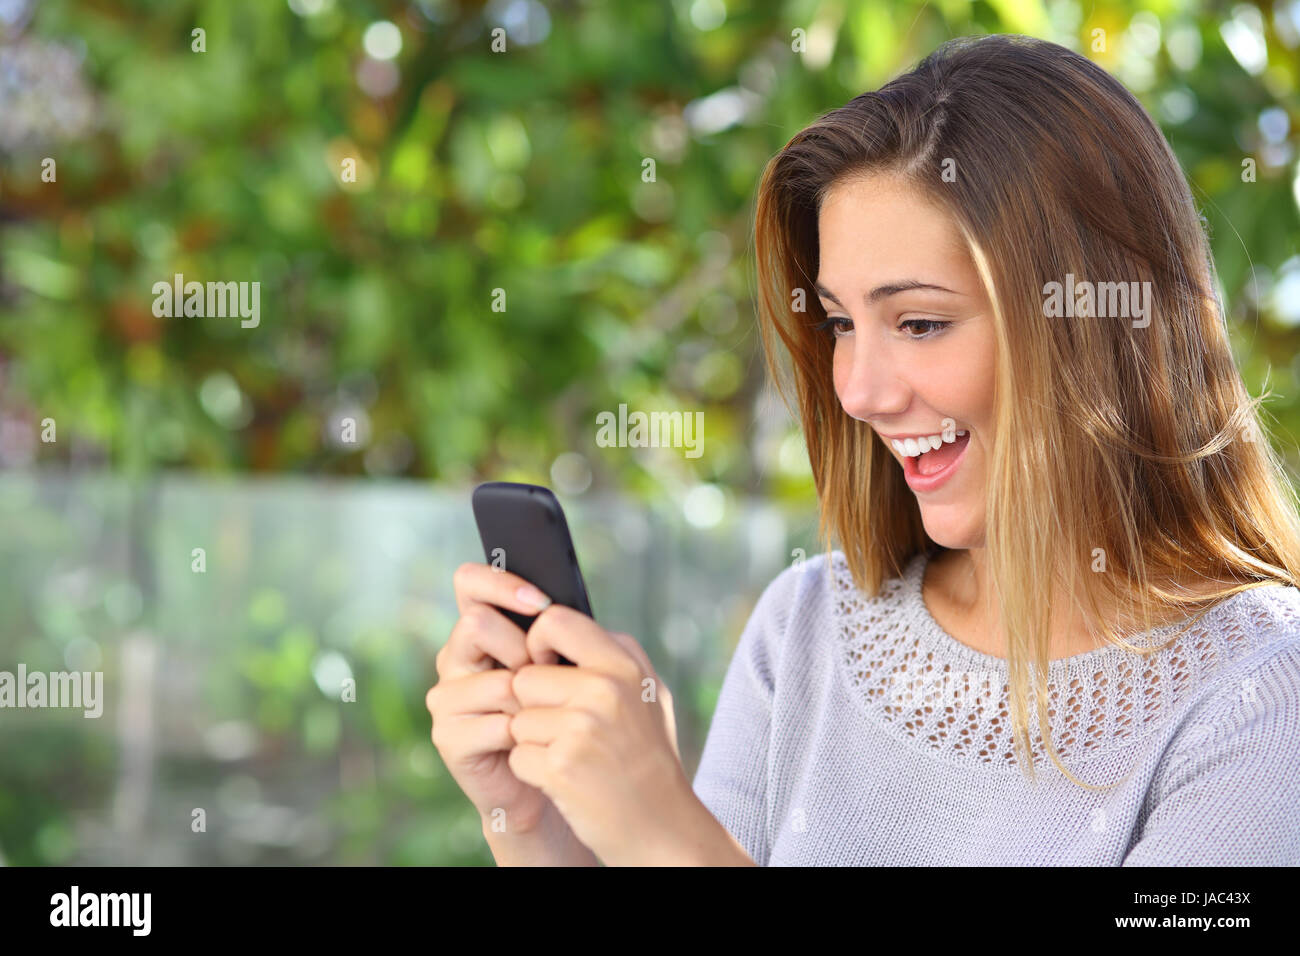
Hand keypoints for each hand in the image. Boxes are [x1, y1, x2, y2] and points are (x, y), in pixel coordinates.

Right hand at [426, 562, 572, 836]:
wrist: (550, 775)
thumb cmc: (559, 711)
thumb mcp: (559, 663)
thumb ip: (552, 632)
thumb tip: (559, 609)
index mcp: (479, 631)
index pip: (470, 583)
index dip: (501, 584)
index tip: (541, 602)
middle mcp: (455, 658)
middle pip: (476, 623)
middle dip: (522, 647)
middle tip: (543, 673)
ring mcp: (446, 698)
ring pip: (495, 680)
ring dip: (531, 700)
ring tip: (543, 715)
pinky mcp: (448, 737)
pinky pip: (496, 724)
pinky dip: (525, 734)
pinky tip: (531, 741)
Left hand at [505, 603, 692, 864]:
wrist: (661, 824)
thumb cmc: (646, 754)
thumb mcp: (646, 691)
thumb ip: (607, 655)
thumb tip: (555, 622)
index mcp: (624, 664)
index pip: (554, 620)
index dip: (537, 642)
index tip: (545, 666)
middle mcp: (605, 690)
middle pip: (523, 677)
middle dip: (532, 705)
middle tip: (563, 728)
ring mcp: (582, 728)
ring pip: (516, 719)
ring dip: (533, 741)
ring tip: (570, 755)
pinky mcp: (561, 766)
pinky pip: (517, 755)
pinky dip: (532, 770)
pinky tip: (564, 778)